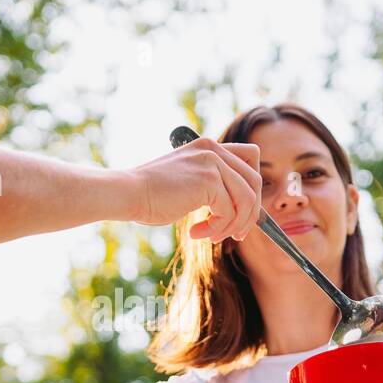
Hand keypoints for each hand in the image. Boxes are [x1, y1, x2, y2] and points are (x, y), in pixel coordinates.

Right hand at [127, 137, 260, 241]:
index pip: (250, 159)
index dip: (252, 188)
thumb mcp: (186, 181)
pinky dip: (217, 228)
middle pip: (254, 181)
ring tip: (212, 236)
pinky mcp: (208, 181)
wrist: (127, 193)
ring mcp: (212, 163)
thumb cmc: (150, 194)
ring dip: (232, 225)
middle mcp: (213, 149)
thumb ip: (210, 184)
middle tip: (235, 234)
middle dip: (249, 213)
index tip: (242, 213)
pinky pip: (229, 212)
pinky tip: (197, 233)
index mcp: (208, 146)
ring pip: (246, 200)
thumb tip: (237, 209)